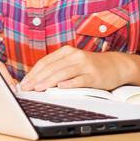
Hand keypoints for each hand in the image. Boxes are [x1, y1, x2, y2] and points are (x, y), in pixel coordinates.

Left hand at [19, 47, 139, 91]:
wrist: (116, 65)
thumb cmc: (90, 66)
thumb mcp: (73, 62)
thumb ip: (58, 67)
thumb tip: (37, 80)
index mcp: (66, 51)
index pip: (45, 62)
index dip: (32, 72)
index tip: (23, 83)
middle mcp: (74, 56)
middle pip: (51, 67)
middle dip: (36, 79)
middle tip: (25, 88)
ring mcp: (84, 65)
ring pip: (62, 73)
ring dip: (48, 81)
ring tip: (37, 89)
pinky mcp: (93, 75)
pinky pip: (79, 80)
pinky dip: (69, 84)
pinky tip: (60, 87)